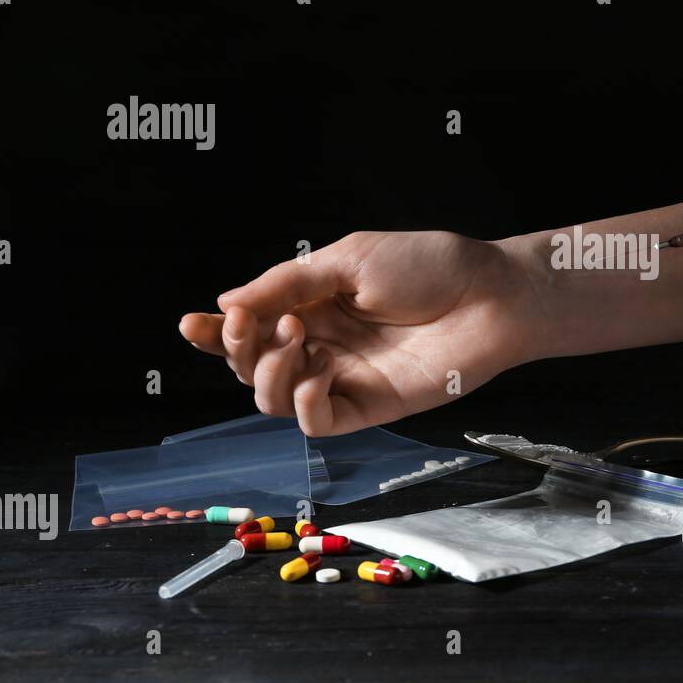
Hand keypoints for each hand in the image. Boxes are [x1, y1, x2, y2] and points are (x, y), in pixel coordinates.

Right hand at [179, 231, 540, 434]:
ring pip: (275, 398)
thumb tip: (226, 303)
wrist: (491, 296)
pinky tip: (320, 371)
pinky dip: (304, 401)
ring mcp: (345, 378)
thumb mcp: (349, 259)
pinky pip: (316, 422)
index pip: (251, 326)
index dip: (217, 331)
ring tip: (300, 338)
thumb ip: (286, 283)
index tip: (191, 324)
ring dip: (270, 372)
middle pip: (253, 367)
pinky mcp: (370, 407)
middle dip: (241, 349)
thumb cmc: (431, 266)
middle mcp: (323, 344)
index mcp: (314, 305)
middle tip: (263, 324)